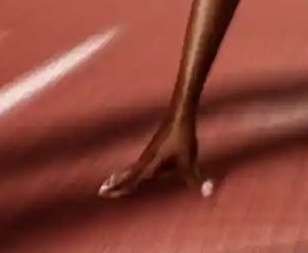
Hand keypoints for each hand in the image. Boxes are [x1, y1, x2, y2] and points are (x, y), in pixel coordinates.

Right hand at [98, 119, 212, 198]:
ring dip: (122, 177)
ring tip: (111, 182)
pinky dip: (132, 170)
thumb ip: (195, 179)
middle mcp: (146, 160)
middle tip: (101, 191)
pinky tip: (135, 172)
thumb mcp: (190, 162)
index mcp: (150, 165)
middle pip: (127, 175)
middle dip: (116, 183)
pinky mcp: (154, 148)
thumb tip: (207, 192)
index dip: (119, 187)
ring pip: (133, 169)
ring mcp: (149, 153)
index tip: (103, 192)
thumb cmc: (182, 138)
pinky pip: (140, 164)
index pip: (131, 181)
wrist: (179, 115)